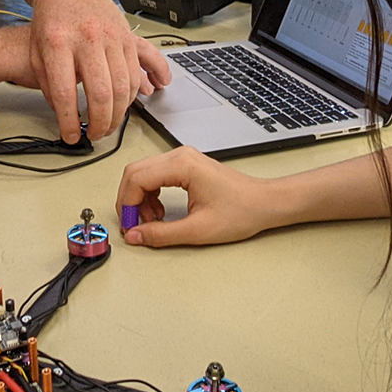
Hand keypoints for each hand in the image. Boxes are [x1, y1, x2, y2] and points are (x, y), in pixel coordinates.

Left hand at [29, 0, 171, 142]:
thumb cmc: (51, 20)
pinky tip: (126, 106)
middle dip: (100, 123)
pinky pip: (135, 73)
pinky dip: (134, 95)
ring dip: (118, 114)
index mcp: (57, 43)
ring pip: (123, 87)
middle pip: (101, 93)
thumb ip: (49, 84)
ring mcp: (110, 35)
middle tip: (94, 135)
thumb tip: (65, 115)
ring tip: (108, 125)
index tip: (69, 136)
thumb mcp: (37, 52)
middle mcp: (87, 38)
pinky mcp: (126, 36)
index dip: (68, 122)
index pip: (65, 93)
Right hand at [115, 146, 277, 246]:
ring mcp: (183, 159)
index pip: (136, 179)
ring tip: (153, 221)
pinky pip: (156, 175)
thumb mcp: (198, 230)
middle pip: (135, 173)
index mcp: (182, 165)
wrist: (264, 203)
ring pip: (143, 174)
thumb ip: (162, 234)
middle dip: (129, 202)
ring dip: (140, 199)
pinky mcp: (186, 166)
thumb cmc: (241, 211)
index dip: (127, 205)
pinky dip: (150, 194)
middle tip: (134, 225)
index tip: (130, 226)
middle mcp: (180, 156)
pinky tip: (160, 212)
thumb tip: (135, 235)